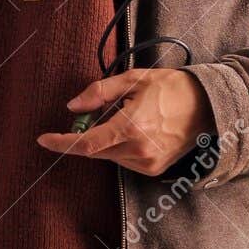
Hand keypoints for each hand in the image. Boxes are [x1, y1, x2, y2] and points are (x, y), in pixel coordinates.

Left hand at [35, 68, 215, 175]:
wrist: (206, 105)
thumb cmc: (169, 87)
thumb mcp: (132, 79)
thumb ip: (98, 92)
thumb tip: (72, 106)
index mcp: (130, 126)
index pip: (86, 143)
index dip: (61, 143)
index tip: (42, 139)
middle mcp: (138, 150)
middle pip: (95, 150)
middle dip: (83, 135)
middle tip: (89, 114)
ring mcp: (147, 163)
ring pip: (108, 155)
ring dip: (103, 140)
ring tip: (122, 117)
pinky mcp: (154, 169)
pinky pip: (123, 160)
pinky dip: (118, 147)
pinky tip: (133, 129)